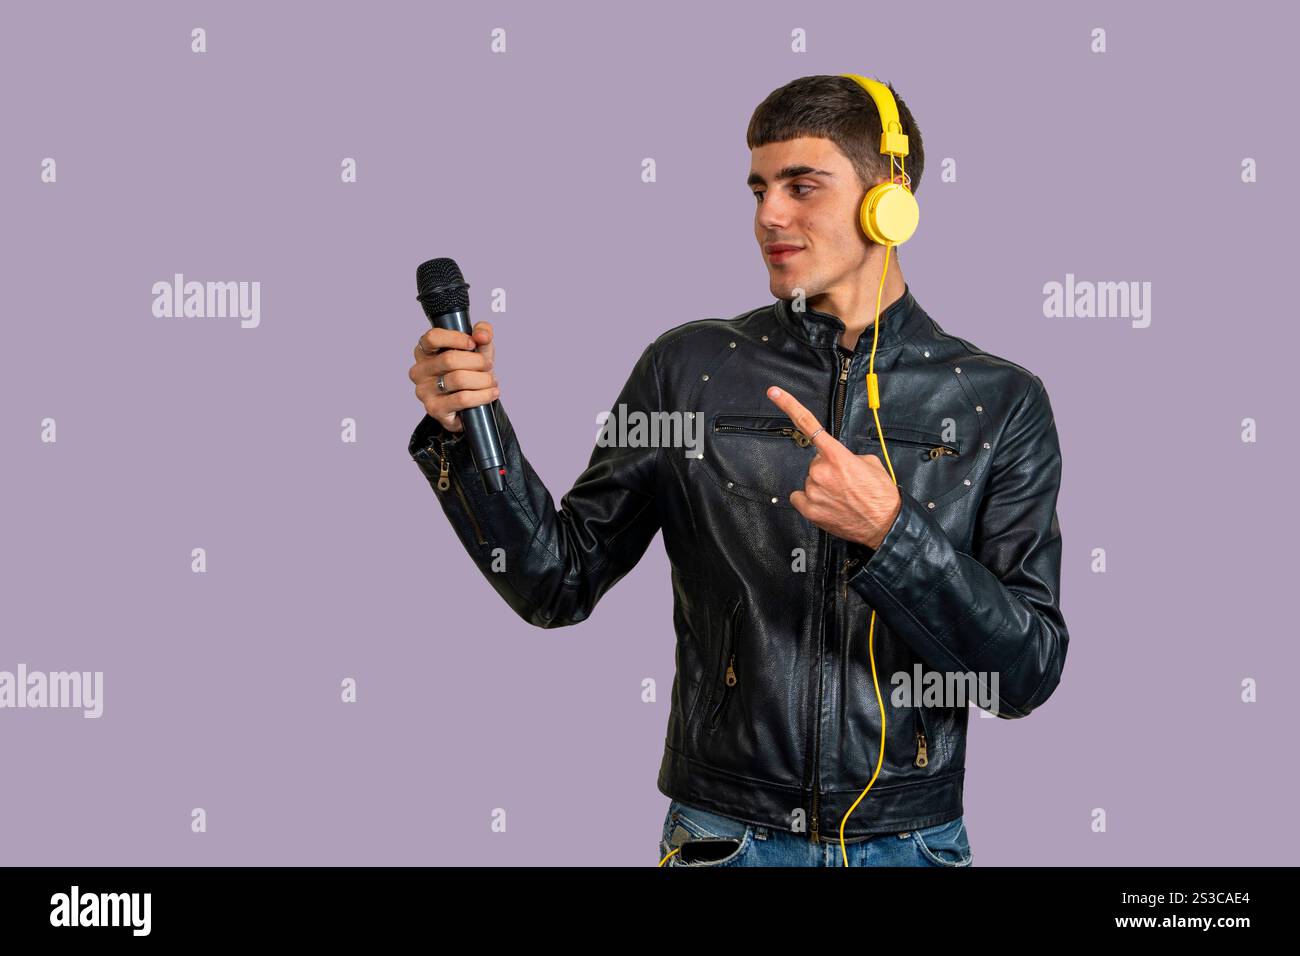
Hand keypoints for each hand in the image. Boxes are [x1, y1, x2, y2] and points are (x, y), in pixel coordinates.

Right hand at [409, 321, 498, 431]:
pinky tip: (491, 393)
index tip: (473, 344)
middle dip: (477, 362)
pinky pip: (462, 399)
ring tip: (491, 381)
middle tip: (488, 365)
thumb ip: (483, 333)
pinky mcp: (434, 409)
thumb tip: (482, 335)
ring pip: (458, 379)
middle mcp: (419, 370)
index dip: (456, 338)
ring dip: (483, 380)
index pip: (432, 338)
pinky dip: (482, 395)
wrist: (471, 404)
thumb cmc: (470, 371)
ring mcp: (424, 391)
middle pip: (449, 359)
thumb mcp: (479, 348)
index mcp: (425, 351)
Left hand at [765, 385, 900, 549]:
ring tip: (842, 497)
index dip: (789, 405)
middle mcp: (821, 471)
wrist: (885, 524)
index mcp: (837, 455)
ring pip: (810, 481)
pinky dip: (811, 501)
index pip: (808, 424)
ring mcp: (814, 491)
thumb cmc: (880, 494)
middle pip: (815, 462)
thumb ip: (848, 455)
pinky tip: (828, 505)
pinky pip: (800, 497)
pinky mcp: (810, 510)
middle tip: (846, 482)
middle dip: (828, 469)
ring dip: (822, 486)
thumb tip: (839, 459)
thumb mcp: (870, 462)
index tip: (774, 393)